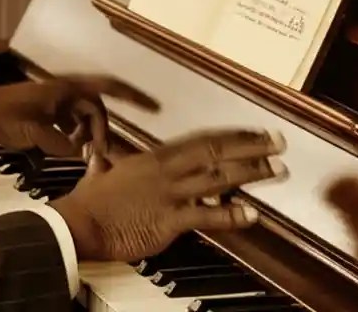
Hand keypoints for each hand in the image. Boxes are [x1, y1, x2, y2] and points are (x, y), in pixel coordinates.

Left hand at [0, 75, 158, 158]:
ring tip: (83, 153)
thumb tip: (81, 152)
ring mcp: (55, 100)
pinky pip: (71, 121)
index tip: (154, 107)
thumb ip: (62, 144)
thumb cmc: (3, 117)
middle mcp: (64, 90)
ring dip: (87, 134)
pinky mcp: (46, 110)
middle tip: (100, 154)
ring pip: (83, 116)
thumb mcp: (35, 134)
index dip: (133, 96)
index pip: (107, 87)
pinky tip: (69, 149)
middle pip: (96, 108)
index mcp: (66, 88)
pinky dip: (74, 134)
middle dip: (101, 130)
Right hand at [48, 129, 286, 261]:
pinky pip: (206, 216)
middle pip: (216, 152)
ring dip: (250, 174)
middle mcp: (167, 170)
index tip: (256, 133)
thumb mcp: (99, 174)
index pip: (202, 141)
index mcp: (155, 158)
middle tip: (278, 143)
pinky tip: (252, 215)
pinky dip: (231, 215)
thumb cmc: (89, 201)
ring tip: (277, 170)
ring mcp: (170, 194)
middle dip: (251, 147)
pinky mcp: (169, 220)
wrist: (79, 224)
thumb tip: (98, 157)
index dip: (232, 137)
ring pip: (217, 178)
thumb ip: (105, 164)